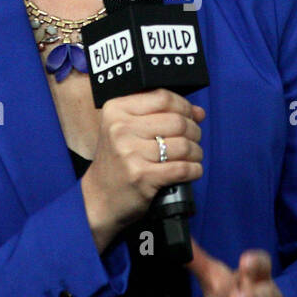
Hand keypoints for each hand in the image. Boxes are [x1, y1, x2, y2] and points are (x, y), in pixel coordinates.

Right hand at [80, 89, 204, 251]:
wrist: (97, 198)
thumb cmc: (117, 162)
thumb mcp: (127, 130)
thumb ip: (161, 115)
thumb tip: (198, 112)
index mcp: (116, 110)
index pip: (162, 97)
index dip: (185, 106)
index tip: (191, 116)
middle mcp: (120, 129)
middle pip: (177, 121)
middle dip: (194, 131)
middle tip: (193, 140)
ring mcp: (130, 153)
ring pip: (183, 145)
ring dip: (196, 152)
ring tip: (193, 157)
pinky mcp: (141, 176)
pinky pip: (182, 168)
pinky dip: (194, 170)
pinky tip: (192, 171)